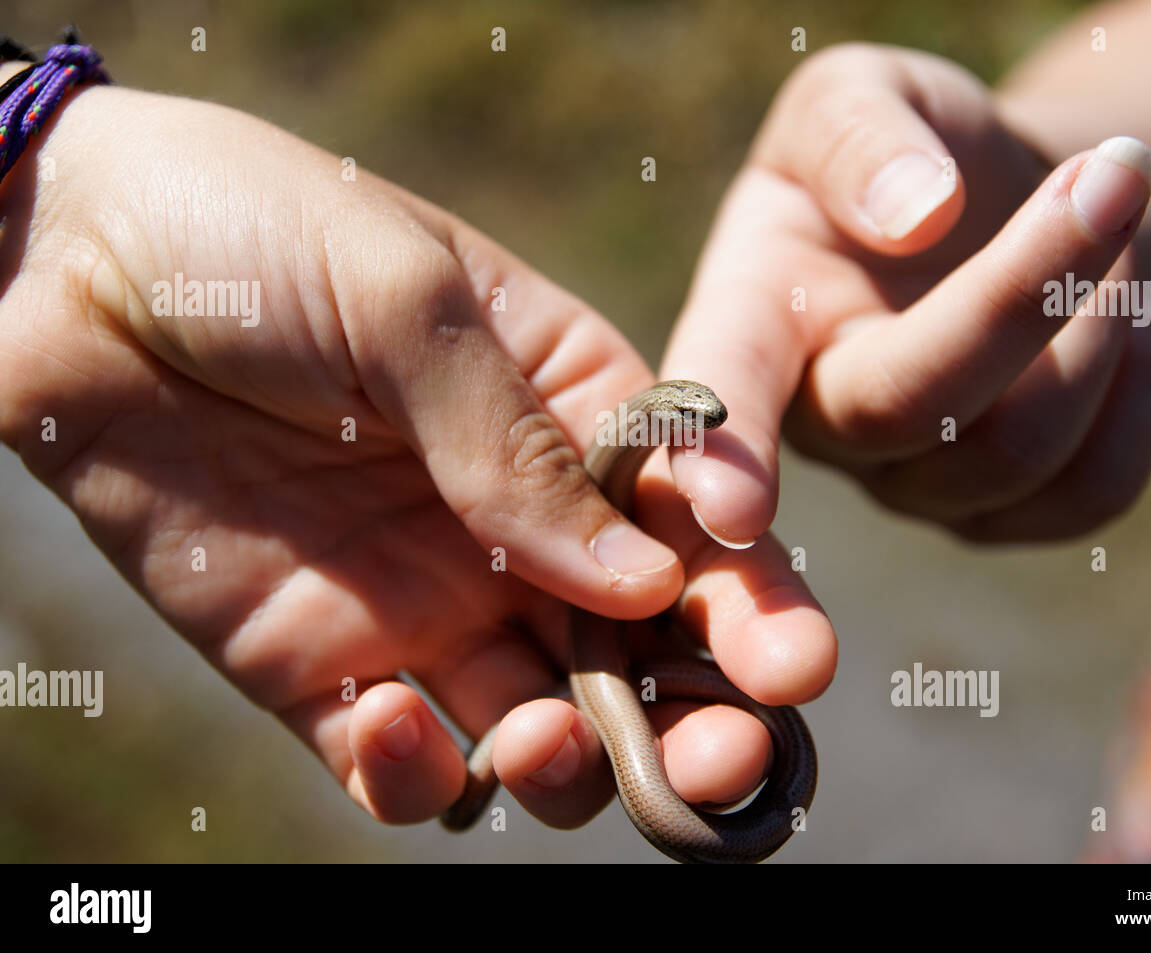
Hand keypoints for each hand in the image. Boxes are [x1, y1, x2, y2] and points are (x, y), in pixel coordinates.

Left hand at [0, 85, 834, 825]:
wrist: (64, 267)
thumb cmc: (257, 233)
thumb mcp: (409, 300)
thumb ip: (521, 445)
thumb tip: (642, 581)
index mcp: (572, 414)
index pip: (696, 523)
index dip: (753, 594)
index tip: (788, 650)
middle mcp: (519, 525)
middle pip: (647, 648)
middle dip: (706, 715)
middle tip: (731, 758)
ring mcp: (427, 602)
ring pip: (546, 726)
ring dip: (576, 765)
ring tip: (550, 744)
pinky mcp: (321, 667)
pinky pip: (398, 761)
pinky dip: (416, 776)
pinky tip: (392, 728)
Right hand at [662, 44, 1150, 543]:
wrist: (1000, 211)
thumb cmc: (910, 146)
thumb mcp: (863, 92)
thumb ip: (859, 133)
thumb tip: (918, 214)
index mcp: (753, 316)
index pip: (723, 386)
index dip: (721, 453)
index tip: (735, 510)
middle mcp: (818, 420)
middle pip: (903, 407)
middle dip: (1023, 291)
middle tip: (1115, 175)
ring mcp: (906, 483)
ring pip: (1014, 452)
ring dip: (1100, 320)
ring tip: (1108, 225)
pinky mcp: (996, 515)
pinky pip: (1091, 495)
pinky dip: (1142, 392)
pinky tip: (1125, 324)